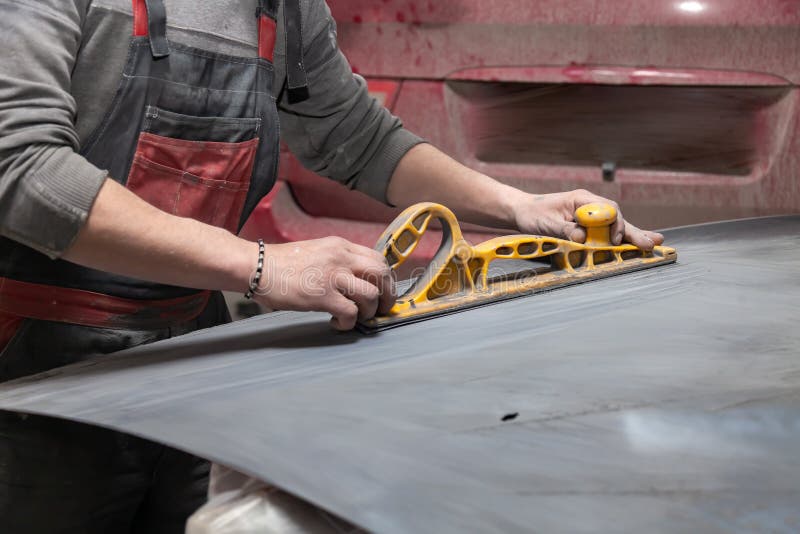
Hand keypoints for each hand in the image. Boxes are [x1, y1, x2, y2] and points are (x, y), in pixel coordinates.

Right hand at [253, 237, 394, 330]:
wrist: (257, 266)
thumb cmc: (282, 263)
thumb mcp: (318, 251)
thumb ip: (339, 261)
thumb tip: (358, 280)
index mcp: (340, 246)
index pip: (378, 258)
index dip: (385, 279)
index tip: (382, 291)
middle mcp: (341, 257)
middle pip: (382, 274)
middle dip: (388, 295)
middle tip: (381, 309)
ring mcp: (332, 276)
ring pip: (371, 295)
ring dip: (368, 311)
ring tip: (354, 316)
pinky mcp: (322, 295)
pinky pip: (350, 313)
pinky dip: (348, 322)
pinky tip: (336, 322)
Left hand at [512, 189, 663, 249]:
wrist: (522, 211)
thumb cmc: (533, 215)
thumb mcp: (546, 223)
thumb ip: (565, 230)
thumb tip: (583, 238)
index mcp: (582, 200)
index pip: (608, 210)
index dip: (615, 226)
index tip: (615, 241)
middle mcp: (589, 204)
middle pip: (617, 217)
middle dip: (634, 232)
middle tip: (652, 244)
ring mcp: (589, 213)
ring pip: (615, 224)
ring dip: (632, 235)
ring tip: (652, 244)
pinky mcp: (587, 223)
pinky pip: (607, 230)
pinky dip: (620, 237)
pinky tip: (635, 243)